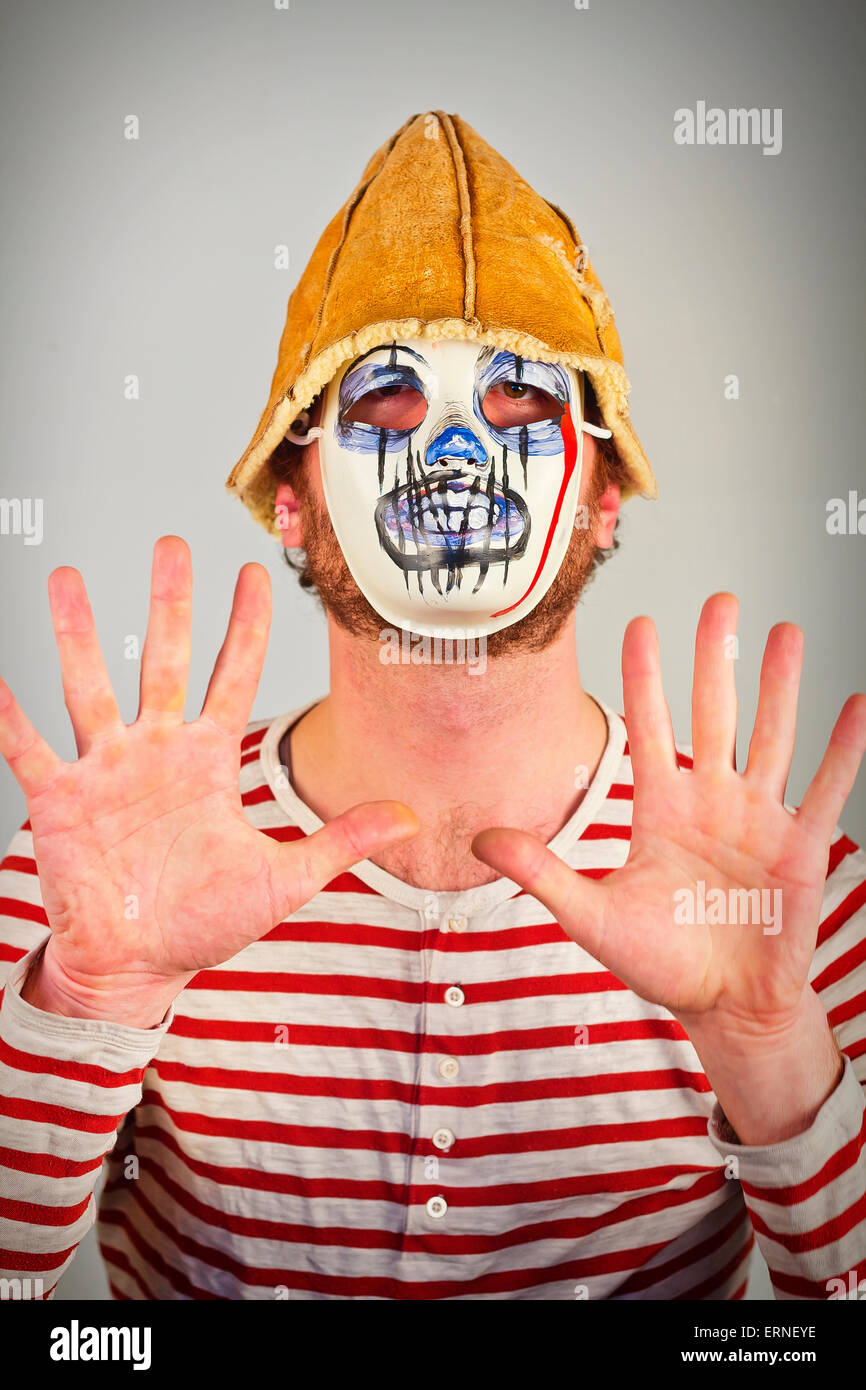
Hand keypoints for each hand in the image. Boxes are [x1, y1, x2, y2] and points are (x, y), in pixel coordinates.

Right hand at [0, 537, 417, 1025]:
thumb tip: (412, 819)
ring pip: (90, 687)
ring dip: (77, 636)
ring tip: (66, 580)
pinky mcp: (60, 801)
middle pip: (165, 661)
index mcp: (208, 760)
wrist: (138, 966)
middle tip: (171, 544)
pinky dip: (14, 719)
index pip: (233, 676)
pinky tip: (1, 683)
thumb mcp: (283, 879)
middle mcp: (157, 751)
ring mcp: (106, 771)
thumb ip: (342, 841)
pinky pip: (31, 751)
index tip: (255, 574)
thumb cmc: (204, 922)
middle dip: (170, 604)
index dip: (246, 626)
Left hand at [473, 593, 865, 1046]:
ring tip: (785, 631)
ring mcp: (759, 820)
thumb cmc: (663, 963)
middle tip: (721, 601)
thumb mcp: (593, 916)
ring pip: (771, 736)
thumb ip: (544, 873)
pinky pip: (825, 788)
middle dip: (716, 658)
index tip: (640, 623)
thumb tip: (481, 840)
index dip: (644, 677)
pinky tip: (852, 705)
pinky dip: (841, 749)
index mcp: (660, 810)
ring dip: (780, 686)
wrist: (726, 1008)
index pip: (648, 727)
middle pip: (714, 714)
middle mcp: (711, 802)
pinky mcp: (801, 846)